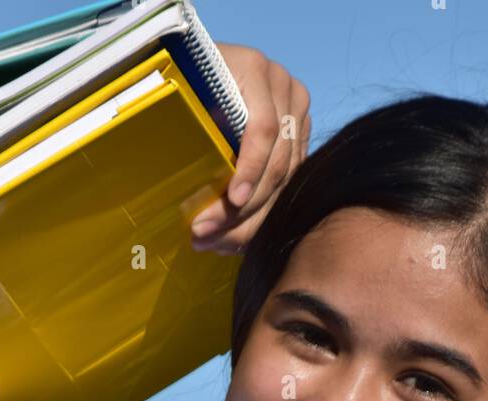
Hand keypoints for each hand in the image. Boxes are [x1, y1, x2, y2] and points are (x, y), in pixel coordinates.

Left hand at [190, 44, 310, 254]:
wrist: (207, 74)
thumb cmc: (189, 82)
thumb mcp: (187, 93)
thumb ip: (194, 124)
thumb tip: (190, 188)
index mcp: (257, 71)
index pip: (263, 128)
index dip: (250, 167)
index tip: (232, 200)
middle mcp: (286, 91)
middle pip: (277, 162)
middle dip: (242, 208)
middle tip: (204, 234)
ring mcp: (298, 117)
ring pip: (284, 182)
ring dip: (249, 221)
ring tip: (214, 243)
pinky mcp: (300, 142)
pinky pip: (287, 187)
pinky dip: (260, 216)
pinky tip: (234, 237)